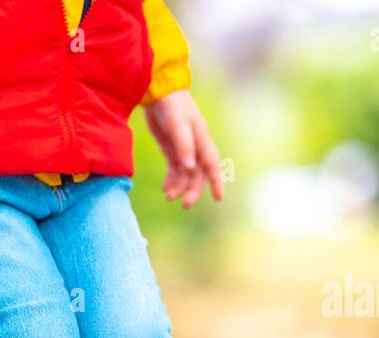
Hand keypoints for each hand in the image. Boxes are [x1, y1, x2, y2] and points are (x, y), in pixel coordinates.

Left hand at [144, 90, 222, 208]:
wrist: (159, 93)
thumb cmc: (173, 106)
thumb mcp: (178, 126)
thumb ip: (184, 146)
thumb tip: (189, 168)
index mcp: (202, 141)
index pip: (211, 165)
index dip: (216, 182)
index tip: (218, 198)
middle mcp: (195, 147)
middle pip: (197, 174)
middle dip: (192, 190)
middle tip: (184, 204)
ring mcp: (184, 149)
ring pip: (185, 174)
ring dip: (179, 187)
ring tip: (168, 196)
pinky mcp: (172, 149)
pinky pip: (174, 169)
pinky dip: (171, 180)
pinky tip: (166, 188)